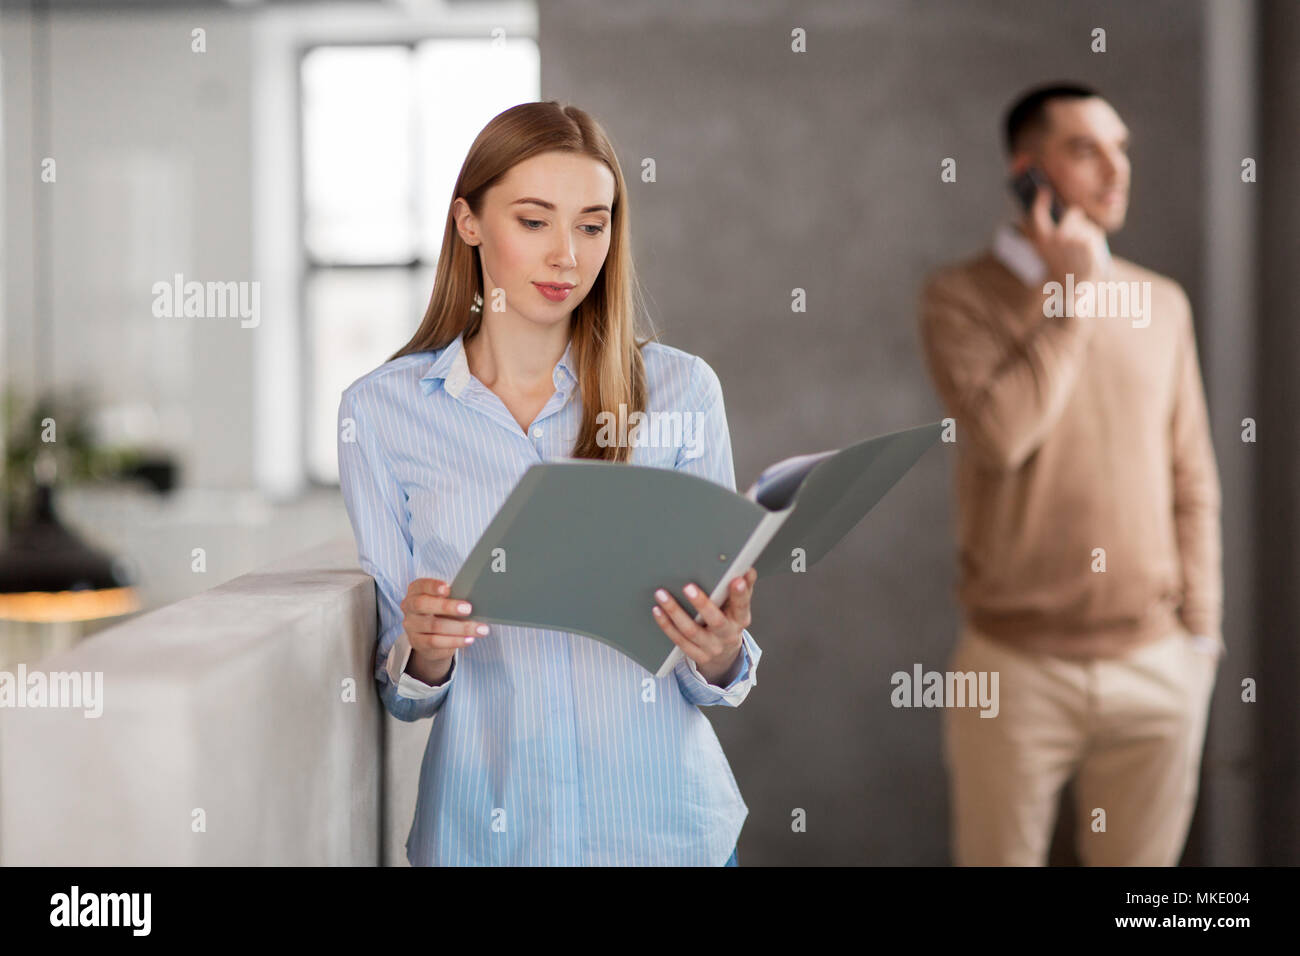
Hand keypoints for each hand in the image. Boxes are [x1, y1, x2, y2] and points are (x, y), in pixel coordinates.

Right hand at [400, 578, 487, 681]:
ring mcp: (411, 625)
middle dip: (447, 606)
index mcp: (416, 590)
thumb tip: (477, 595)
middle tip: (468, 609)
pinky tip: (469, 639)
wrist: (430, 637)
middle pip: (423, 605)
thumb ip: (454, 596)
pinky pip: (435, 641)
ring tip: (480, 629)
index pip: (421, 586)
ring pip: (434, 626)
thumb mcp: (445, 600)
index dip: (433, 586)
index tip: (448, 589)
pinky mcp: (417, 642)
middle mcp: (409, 606)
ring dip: (460, 628)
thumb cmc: (442, 611)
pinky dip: (455, 640)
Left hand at [652, 567, 756, 685]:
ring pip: (691, 631)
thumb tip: (747, 570)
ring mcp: (711, 647)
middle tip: (688, 587)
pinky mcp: (696, 655)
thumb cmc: (730, 621)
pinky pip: (679, 640)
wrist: (724, 654)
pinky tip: (658, 610)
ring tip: (662, 594)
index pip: (742, 606)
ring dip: (675, 611)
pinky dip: (666, 625)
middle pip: (716, 621)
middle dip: (702, 604)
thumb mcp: (739, 607)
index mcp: (740, 620)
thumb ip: (743, 588)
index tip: (736, 580)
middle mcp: (727, 635)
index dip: (739, 595)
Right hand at [1025, 185, 1107, 284]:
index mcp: (1041, 241)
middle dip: (1079, 220)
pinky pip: (1096, 233)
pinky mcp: (1088, 241)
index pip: (1036, 214)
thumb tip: (1065, 217)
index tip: (1044, 191)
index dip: (1039, 201)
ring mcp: (1072, 237)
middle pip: (1073, 213)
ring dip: (1089, 233)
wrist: (1075, 292)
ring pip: (1088, 224)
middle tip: (1078, 237)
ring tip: (1084, 253)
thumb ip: (1050, 238)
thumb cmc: (1063, 277)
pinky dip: (1097, 242)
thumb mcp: (1048, 257)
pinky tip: (1092, 255)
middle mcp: (1055, 236)